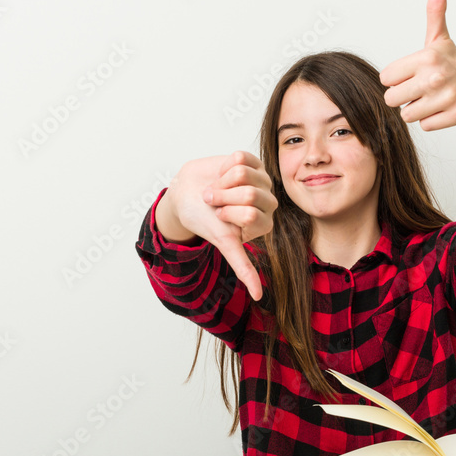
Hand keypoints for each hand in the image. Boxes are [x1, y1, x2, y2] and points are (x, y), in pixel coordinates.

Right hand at [157, 151, 276, 300]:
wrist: (187, 195)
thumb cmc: (204, 219)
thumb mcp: (224, 242)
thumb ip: (243, 266)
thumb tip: (258, 297)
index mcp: (264, 223)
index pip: (251, 214)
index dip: (228, 214)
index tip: (219, 218)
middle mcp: (268, 202)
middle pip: (249, 194)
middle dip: (223, 197)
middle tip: (214, 202)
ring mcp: (262, 180)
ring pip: (244, 173)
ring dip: (221, 183)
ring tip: (217, 189)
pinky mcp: (254, 161)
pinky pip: (240, 158)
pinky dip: (223, 167)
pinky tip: (222, 175)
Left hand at [380, 0, 455, 130]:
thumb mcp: (441, 39)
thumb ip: (435, 11)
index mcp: (427, 56)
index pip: (386, 79)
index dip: (396, 80)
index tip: (412, 76)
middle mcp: (435, 76)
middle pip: (392, 99)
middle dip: (404, 97)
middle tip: (421, 90)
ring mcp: (446, 97)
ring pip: (407, 115)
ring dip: (417, 110)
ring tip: (433, 99)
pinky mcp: (455, 116)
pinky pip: (425, 126)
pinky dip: (432, 121)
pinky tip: (443, 109)